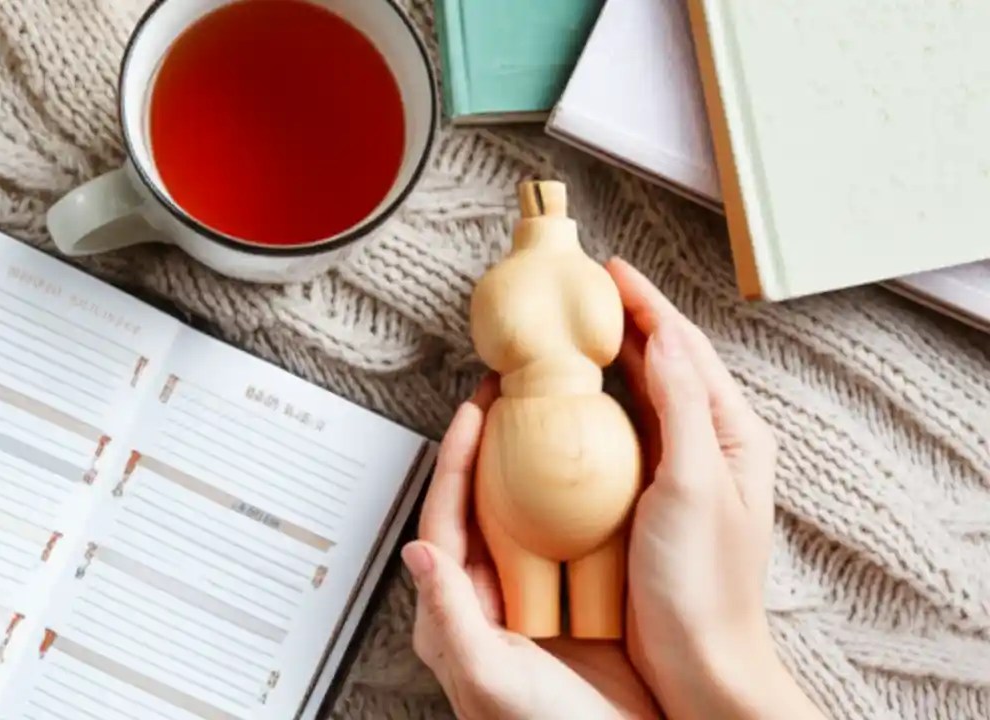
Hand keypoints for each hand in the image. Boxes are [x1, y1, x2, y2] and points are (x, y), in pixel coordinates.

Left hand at [405, 376, 658, 719]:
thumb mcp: (491, 678)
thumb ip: (452, 616)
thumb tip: (419, 550)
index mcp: (458, 611)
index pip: (447, 517)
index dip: (458, 459)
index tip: (475, 409)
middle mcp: (488, 598)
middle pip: (482, 504)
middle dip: (492, 447)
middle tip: (511, 396)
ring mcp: (532, 598)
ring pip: (524, 514)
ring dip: (532, 465)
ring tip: (549, 416)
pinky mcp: (574, 603)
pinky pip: (569, 538)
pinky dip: (576, 499)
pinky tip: (597, 472)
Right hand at [606, 258, 824, 719]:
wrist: (697, 664)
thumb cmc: (704, 586)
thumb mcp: (696, 485)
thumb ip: (682, 406)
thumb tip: (662, 335)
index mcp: (733, 433)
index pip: (685, 346)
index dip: (646, 301)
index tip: (608, 268)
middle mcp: (709, 444)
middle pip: (664, 360)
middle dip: (626, 318)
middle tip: (583, 288)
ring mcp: (678, 470)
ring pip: (642, 392)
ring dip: (611, 356)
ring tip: (573, 326)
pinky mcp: (648, 496)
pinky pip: (623, 432)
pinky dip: (597, 403)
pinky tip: (571, 397)